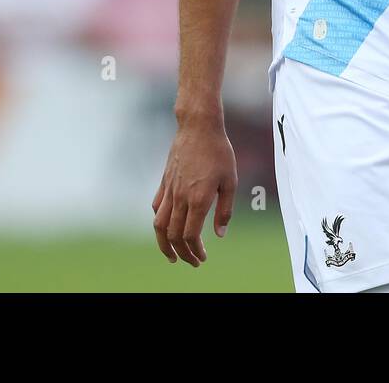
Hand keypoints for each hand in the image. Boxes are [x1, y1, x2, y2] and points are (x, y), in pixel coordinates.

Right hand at [152, 115, 236, 266]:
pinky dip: (159, 222)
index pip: (189, 235)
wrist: (199, 127)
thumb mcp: (231, 181)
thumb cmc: (219, 152)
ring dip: (164, 244)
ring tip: (171, 255)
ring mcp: (170, 190)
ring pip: (159, 225)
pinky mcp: (164, 182)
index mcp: (198, 199)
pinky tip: (166, 227)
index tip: (202, 258)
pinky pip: (157, 207)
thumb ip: (225, 210)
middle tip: (192, 262)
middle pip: (173, 236)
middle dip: (182, 254)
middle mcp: (180, 197)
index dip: (195, 251)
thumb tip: (220, 235)